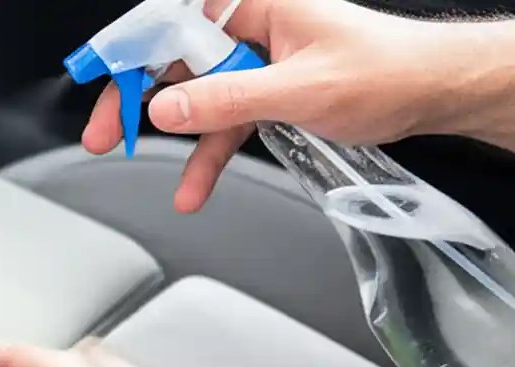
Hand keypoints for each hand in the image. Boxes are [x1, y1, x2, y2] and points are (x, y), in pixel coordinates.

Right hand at [83, 0, 514, 212]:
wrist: (432, 92)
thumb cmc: (386, 70)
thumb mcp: (296, 90)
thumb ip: (225, 100)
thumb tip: (165, 110)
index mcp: (254, 4)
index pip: (172, 23)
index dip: (129, 53)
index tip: (99, 80)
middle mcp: (250, 26)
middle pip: (173, 61)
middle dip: (137, 100)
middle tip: (104, 132)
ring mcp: (257, 60)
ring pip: (196, 97)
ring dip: (175, 138)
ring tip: (142, 164)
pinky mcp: (267, 90)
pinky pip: (225, 120)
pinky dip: (209, 153)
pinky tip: (195, 184)